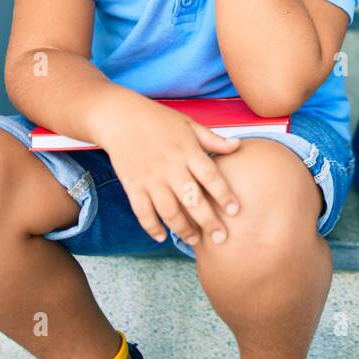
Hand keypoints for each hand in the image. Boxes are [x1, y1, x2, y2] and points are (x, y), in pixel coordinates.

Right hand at [96, 100, 243, 246]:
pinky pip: (142, 212)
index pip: (210, 177)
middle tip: (222, 238)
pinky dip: (152, 227)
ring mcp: (150, 179)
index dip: (224, 195)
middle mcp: (170, 167)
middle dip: (208, 221)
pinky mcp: (132, 186)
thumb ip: (213, 140)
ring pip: (169, 211)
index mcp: (187, 151)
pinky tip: (162, 237)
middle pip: (192, 199)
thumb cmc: (160, 120)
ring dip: (183, 229)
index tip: (236, 211)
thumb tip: (238, 146)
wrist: (121, 118)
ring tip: (195, 241)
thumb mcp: (189, 125)